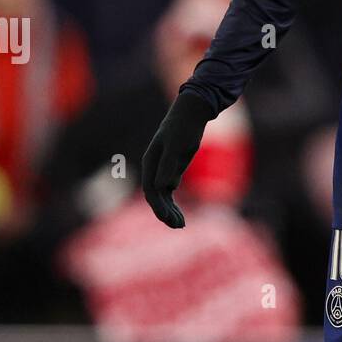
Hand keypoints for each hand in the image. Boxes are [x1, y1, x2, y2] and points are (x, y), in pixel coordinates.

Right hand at [141, 91, 211, 227]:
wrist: (191, 115)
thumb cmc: (183, 128)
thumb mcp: (178, 146)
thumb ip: (169, 165)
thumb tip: (163, 187)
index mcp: (150, 162)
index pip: (151, 190)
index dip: (158, 206)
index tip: (169, 219)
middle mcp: (153, 168)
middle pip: (156, 196)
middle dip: (165, 212)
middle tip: (179, 226)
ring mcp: (161, 170)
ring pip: (163, 197)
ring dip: (170, 212)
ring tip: (181, 225)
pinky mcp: (171, 171)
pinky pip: (169, 192)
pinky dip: (174, 205)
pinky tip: (181, 216)